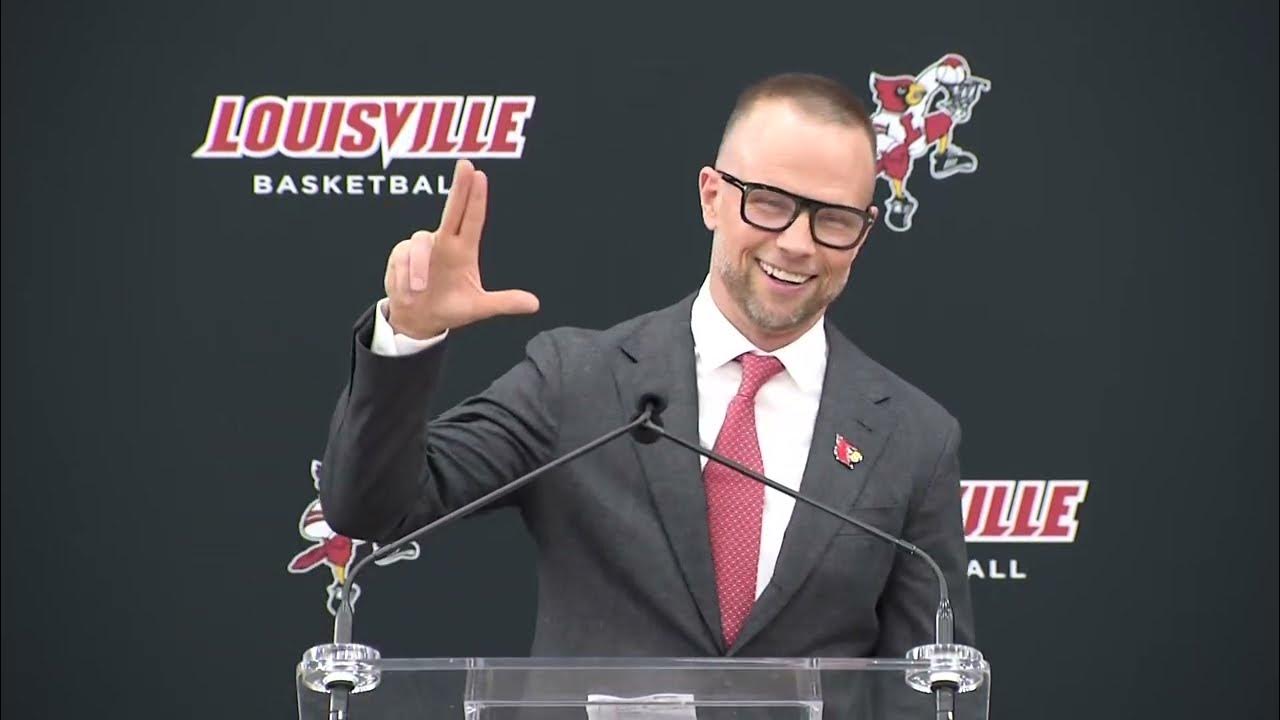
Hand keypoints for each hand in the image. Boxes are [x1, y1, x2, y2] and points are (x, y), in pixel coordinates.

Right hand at [383, 159, 539, 338]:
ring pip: (418, 243)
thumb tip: (535, 304)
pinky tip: (408, 292)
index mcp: (463, 250)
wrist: (419, 319)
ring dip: (417, 267)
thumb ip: (504, 303)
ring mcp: (420, 247)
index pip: (472, 219)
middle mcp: (443, 242)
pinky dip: (404, 277)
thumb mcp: (478, 308)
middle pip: (452, 209)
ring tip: (418, 290)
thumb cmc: (450, 308)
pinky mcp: (400, 255)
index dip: (475, 198)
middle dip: (459, 187)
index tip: (480, 175)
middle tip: (466, 164)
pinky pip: (401, 259)